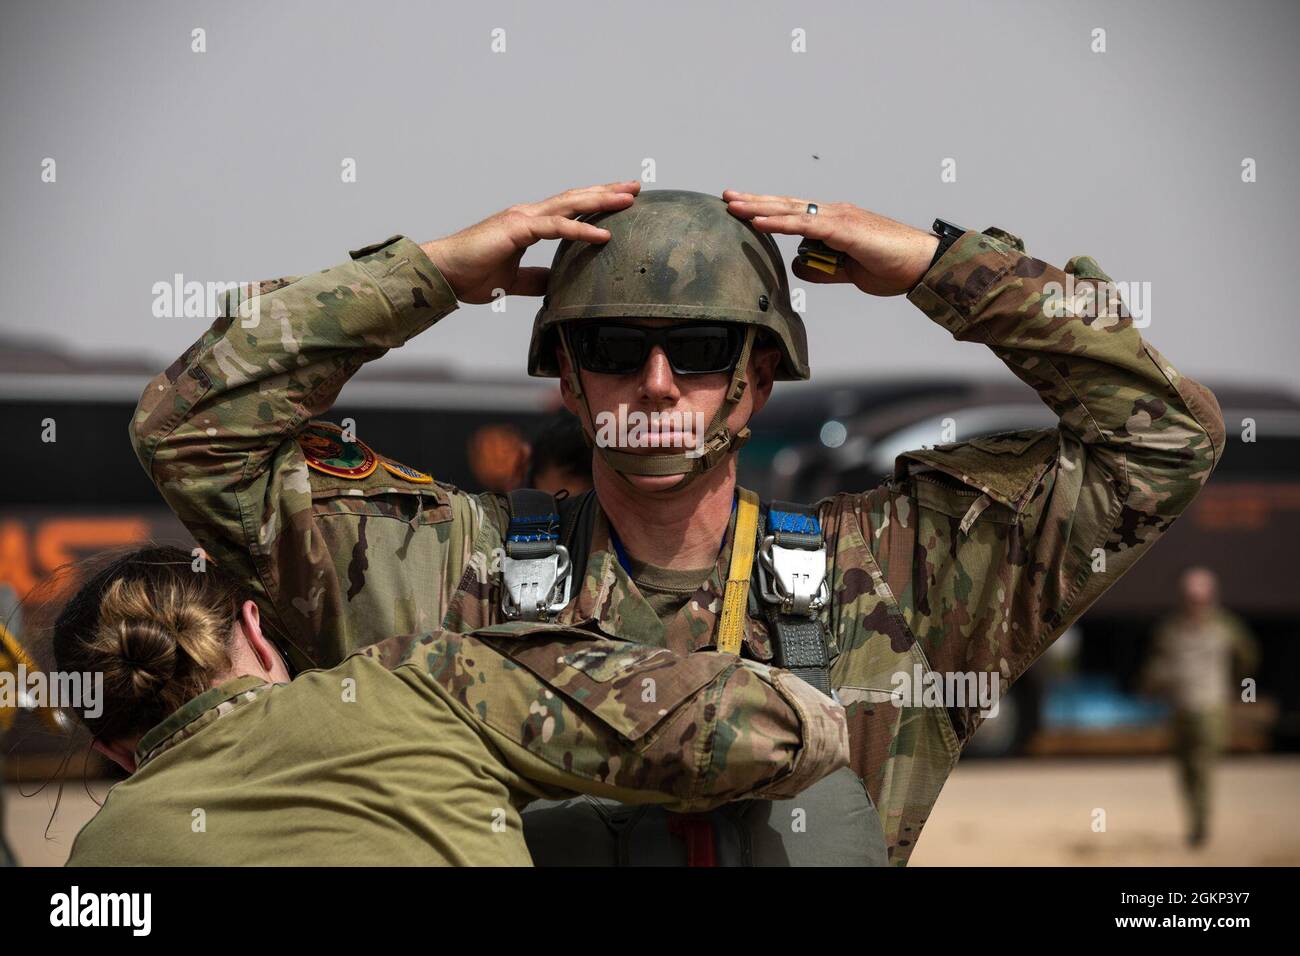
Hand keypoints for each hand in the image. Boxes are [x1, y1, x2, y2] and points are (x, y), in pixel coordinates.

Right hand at [420, 180, 640, 303]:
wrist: (443, 273)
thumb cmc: (470, 275)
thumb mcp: (512, 280)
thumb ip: (534, 279)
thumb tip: (555, 285)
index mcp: (528, 224)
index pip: (569, 208)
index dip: (595, 203)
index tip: (620, 202)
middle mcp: (528, 215)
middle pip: (575, 198)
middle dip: (607, 193)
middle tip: (635, 188)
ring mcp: (523, 218)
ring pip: (570, 204)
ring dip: (601, 201)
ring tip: (628, 200)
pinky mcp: (517, 229)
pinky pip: (556, 227)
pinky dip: (582, 228)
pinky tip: (603, 233)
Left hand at [722, 190, 940, 296]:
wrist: (923, 264)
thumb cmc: (891, 266)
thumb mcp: (847, 272)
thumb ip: (822, 269)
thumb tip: (798, 267)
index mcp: (834, 222)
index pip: (792, 212)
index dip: (766, 209)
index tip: (740, 207)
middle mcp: (834, 214)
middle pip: (786, 205)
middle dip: (754, 202)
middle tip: (726, 197)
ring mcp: (839, 219)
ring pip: (791, 211)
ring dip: (759, 208)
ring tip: (733, 206)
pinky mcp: (845, 230)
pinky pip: (805, 226)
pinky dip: (780, 224)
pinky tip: (758, 222)